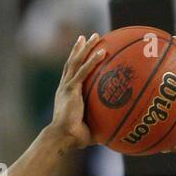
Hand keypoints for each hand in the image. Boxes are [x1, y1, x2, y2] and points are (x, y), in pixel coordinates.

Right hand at [50, 33, 105, 149]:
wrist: (62, 137)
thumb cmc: (73, 139)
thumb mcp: (88, 129)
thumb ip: (98, 126)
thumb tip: (113, 132)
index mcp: (65, 95)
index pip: (71, 74)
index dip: (75, 62)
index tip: (81, 52)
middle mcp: (64, 87)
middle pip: (72, 62)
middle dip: (79, 49)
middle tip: (86, 37)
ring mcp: (67, 87)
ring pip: (77, 62)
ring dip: (86, 48)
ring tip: (95, 36)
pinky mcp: (71, 89)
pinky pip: (84, 71)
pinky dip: (93, 61)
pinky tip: (102, 52)